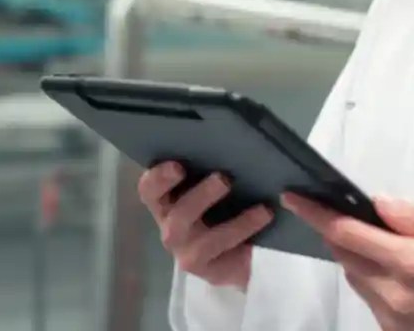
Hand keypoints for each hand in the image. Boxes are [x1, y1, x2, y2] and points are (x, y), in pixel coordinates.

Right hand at [138, 162, 272, 290]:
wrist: (243, 255)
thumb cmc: (225, 209)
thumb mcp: (216, 188)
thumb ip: (210, 170)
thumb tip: (228, 144)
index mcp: (167, 203)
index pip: (149, 190)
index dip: (158, 178)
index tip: (178, 165)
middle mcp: (171, 227)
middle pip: (175, 215)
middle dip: (199, 196)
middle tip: (224, 179)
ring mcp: (185, 251)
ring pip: (203, 241)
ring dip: (233, 222)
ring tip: (260, 208)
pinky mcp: (205, 269)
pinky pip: (224, 250)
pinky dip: (245, 230)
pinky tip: (264, 216)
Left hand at [283, 192, 413, 330]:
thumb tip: (377, 202)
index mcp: (408, 262)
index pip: (346, 233)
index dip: (315, 214)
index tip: (293, 197)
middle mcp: (392, 292)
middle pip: (343, 255)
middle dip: (337, 232)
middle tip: (341, 215)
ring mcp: (390, 317)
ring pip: (354, 277)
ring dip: (355, 257)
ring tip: (377, 244)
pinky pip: (368, 298)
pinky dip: (371, 279)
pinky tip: (391, 272)